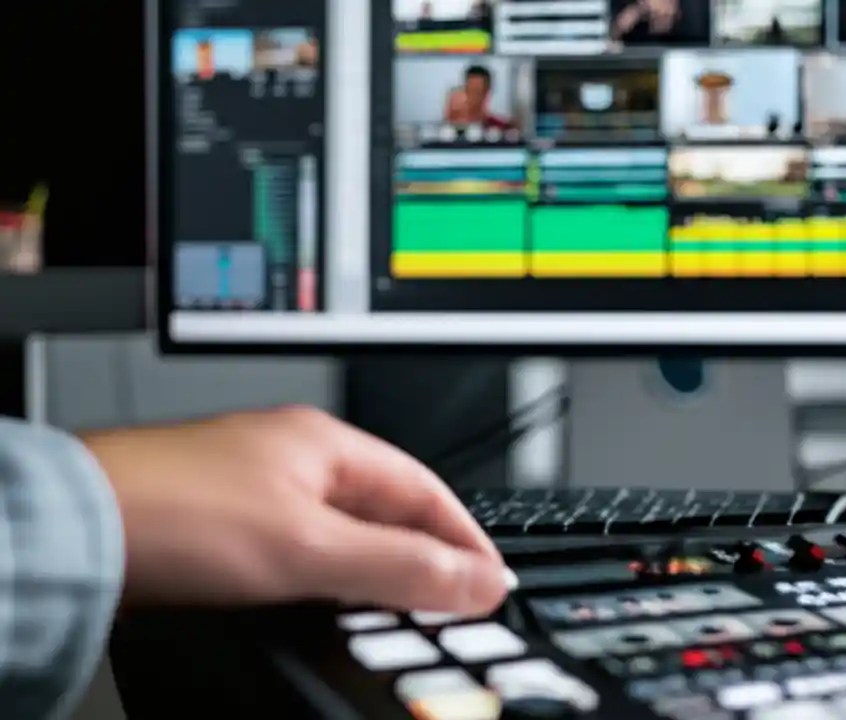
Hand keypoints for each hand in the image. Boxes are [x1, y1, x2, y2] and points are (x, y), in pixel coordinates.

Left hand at [81, 406, 508, 615]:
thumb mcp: (311, 550)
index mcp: (325, 443)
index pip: (424, 488)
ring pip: (341, 529)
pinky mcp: (219, 520)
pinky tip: (323, 601)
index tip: (489, 579)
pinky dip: (328, 574)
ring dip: (376, 567)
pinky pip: (299, 546)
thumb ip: (401, 567)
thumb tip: (476, 581)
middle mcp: (292, 455)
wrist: (70, 528)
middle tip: (450, 602)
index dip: (465, 536)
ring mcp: (253, 485)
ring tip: (397, 610)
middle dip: (424, 554)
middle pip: (385, 508)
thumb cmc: (174, 514)